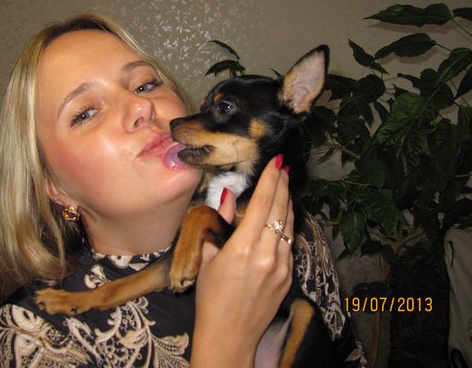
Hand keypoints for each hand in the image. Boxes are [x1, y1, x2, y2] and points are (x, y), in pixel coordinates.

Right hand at [190, 156, 293, 366]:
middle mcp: (266, 254)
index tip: (276, 163)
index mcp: (242, 248)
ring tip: (285, 186)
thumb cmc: (210, 298)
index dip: (270, 180)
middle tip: (283, 167)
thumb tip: (228, 196)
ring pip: (289, 226)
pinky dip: (287, 226)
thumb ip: (221, 224)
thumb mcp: (209, 259)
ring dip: (288, 203)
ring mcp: (281, 267)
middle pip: (280, 210)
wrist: (229, 336)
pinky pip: (290, 244)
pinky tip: (284, 217)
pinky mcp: (289, 277)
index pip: (262, 204)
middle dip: (282, 185)